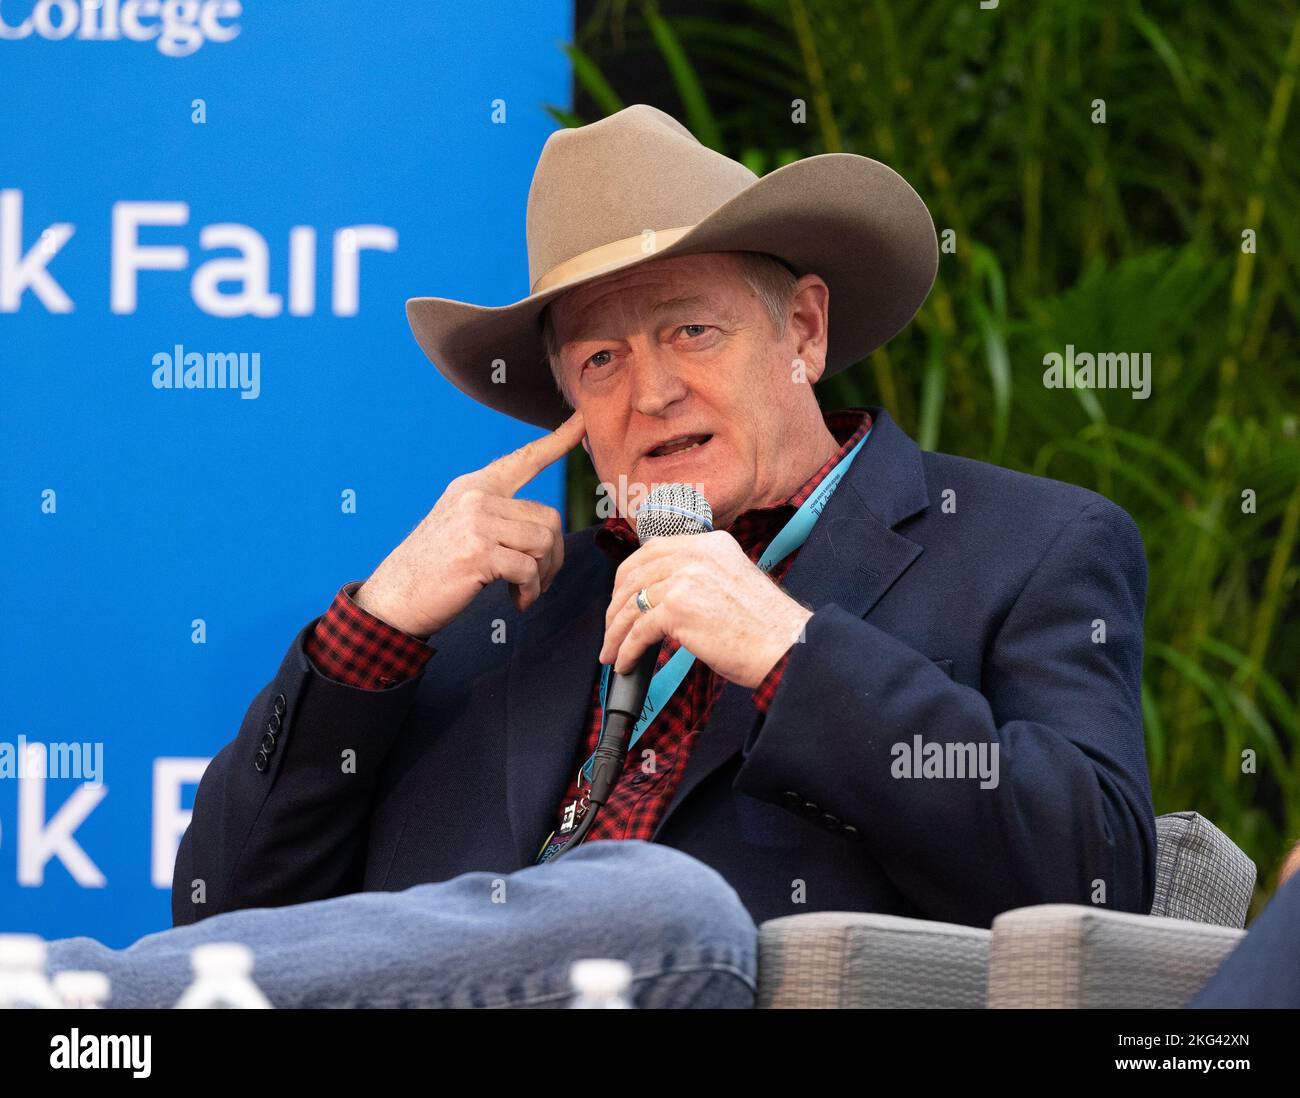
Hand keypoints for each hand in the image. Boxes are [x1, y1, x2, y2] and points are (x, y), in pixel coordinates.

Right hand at [354, 409, 585, 636]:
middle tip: (539, 580)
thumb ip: (497, 515)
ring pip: (545, 543)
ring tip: (526, 592)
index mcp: (474, 486)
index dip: (558, 440)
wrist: (394, 598)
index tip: (583, 420)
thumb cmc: (434, 568)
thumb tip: (546, 529)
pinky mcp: (479, 553)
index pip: (524, 459)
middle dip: (553, 556)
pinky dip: (530, 592)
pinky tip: (517, 602)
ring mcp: (476, 523)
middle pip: (548, 518)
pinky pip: (530, 570)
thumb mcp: (461, 526)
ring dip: (543, 576)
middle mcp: (476, 497)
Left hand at [598, 530, 813, 688]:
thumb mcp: (731, 581)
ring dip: (616, 632)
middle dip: (616, 606)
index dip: (627, 576)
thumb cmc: (764, 626)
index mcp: (710, 543)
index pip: (652, 550)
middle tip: (611, 630)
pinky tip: (626, 663)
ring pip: (631, 604)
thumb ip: (698, 577)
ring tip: (611, 653)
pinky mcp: (679, 608)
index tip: (620, 598)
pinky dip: (627, 650)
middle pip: (634, 574)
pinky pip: (638, 631)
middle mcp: (696, 554)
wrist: (787, 646)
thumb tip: (658, 596)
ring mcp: (686, 579)